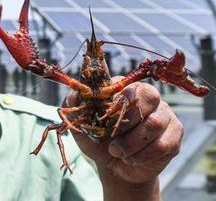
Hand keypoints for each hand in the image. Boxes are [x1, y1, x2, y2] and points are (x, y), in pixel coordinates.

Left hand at [67, 80, 182, 184]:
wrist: (115, 166)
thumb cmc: (99, 140)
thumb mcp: (82, 124)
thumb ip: (75, 106)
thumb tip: (74, 94)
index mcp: (125, 88)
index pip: (127, 83)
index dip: (117, 100)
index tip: (104, 116)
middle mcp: (148, 96)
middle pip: (148, 96)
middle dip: (126, 121)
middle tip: (111, 138)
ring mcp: (164, 113)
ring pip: (154, 123)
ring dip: (132, 142)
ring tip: (117, 151)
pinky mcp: (175, 134)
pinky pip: (163, 143)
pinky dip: (143, 155)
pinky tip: (132, 158)